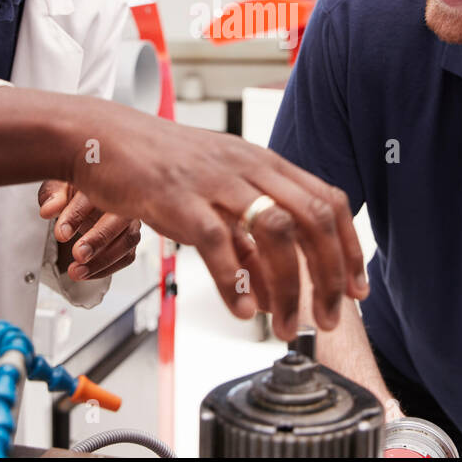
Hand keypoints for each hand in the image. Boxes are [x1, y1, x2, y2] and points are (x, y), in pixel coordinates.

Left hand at [39, 180, 142, 281]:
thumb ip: (53, 196)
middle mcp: (124, 198)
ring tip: (77, 271)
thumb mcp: (59, 186)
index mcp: (104, 180)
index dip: (76, 216)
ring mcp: (131, 219)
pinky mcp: (130, 237)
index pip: (94, 196)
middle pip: (119, 218)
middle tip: (78, 254)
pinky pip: (127, 255)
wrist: (89, 190)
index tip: (61, 234)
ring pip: (127, 240)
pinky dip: (107, 268)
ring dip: (102, 260)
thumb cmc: (77, 186)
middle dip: (98, 239)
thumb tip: (48, 210)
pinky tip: (86, 273)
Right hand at [62, 99, 368, 341]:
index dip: (349, 247)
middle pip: (312, 218)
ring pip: (275, 231)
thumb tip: (275, 288)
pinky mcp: (178, 198)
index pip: (327, 201)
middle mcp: (247, 167)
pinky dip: (236, 282)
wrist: (104, 137)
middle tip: (328, 318)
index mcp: (263, 162)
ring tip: (287, 325)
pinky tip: (244, 311)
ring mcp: (215, 180)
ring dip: (290, 286)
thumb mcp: (216, 192)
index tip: (356, 288)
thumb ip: (247, 237)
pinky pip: (218, 241)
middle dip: (330, 276)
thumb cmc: (159, 165)